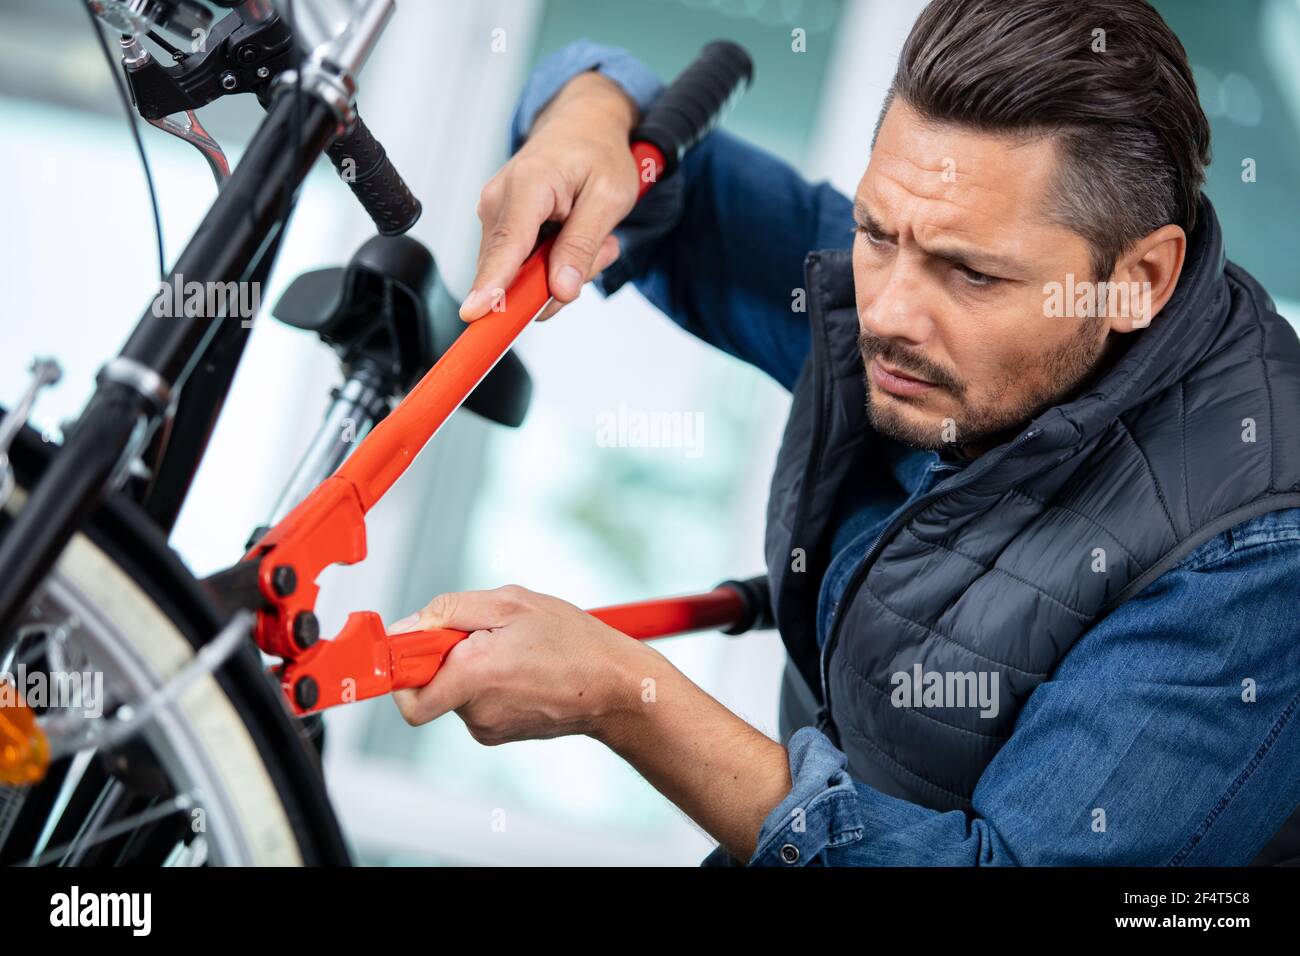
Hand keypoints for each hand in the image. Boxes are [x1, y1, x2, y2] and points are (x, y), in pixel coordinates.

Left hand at [388, 584, 648, 743]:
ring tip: (516, 648)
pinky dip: (487, 681)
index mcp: (474, 676)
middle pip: (430, 680)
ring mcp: (487, 728)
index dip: (400, 662)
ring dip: (472, 664)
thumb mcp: (511, 603)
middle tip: (487, 633)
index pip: (404, 691)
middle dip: (447, 652)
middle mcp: (475, 711)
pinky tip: (523, 667)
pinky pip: (473, 701)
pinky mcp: (498, 734)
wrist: (617, 689)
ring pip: (453, 688)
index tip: (411, 643)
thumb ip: (450, 610)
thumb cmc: (573, 640)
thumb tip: (406, 626)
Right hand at [461, 71, 641, 323]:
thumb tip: (560, 290)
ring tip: (590, 233)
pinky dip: (553, 260)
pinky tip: (573, 233)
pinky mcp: (498, 225)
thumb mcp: (609, 198)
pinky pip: (521, 265)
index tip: (474, 314)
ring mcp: (493, 212)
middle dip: (559, 278)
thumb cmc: (598, 153)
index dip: (491, 285)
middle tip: (601, 248)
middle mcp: (499, 199)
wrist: (583, 125)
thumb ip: (583, 245)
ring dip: (562, 266)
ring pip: (521, 273)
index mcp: (528, 184)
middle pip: (514, 271)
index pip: (506, 246)